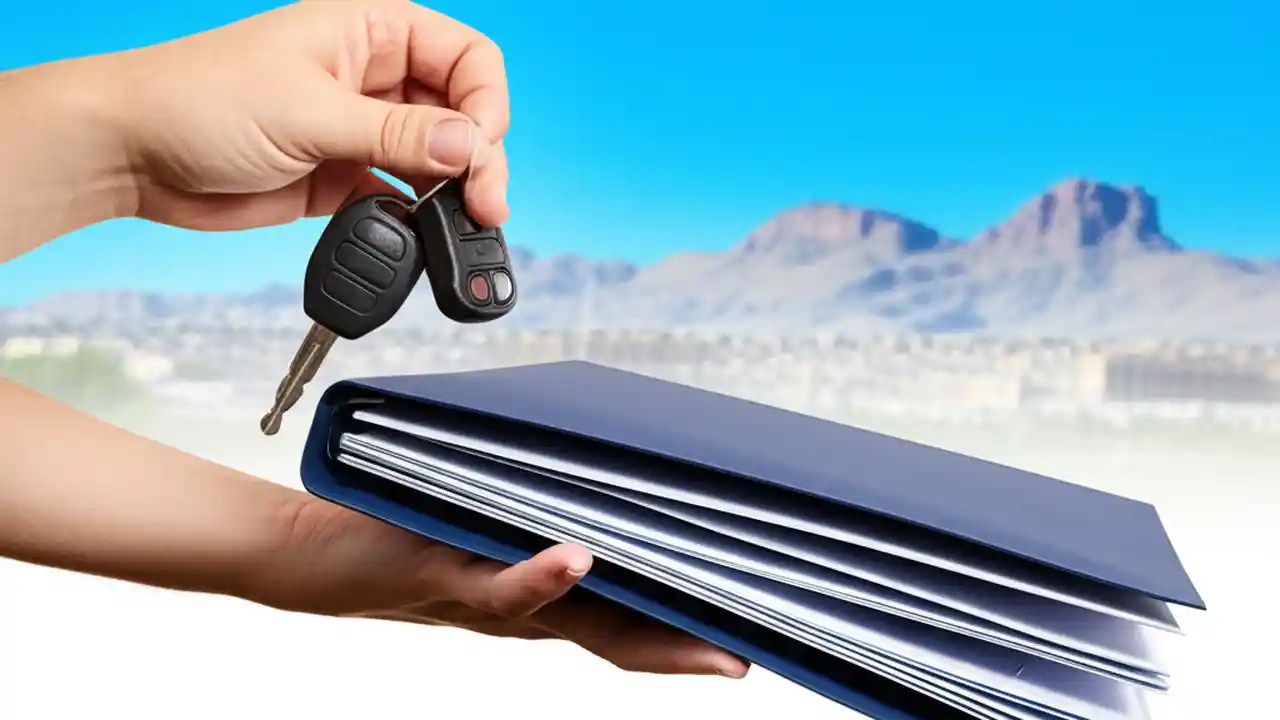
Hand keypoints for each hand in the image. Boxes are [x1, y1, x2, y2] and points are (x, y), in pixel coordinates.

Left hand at [105, 0, 510, 230]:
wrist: (132, 153)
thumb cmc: (198, 99)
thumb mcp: (309, 111)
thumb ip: (396, 133)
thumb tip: (469, 146)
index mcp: (369, 32)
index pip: (464, 56)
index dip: (484, 101)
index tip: (478, 147)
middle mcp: (372, 77)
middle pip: (460, 112)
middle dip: (478, 156)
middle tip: (484, 204)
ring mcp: (359, 129)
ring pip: (436, 159)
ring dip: (454, 192)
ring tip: (461, 225)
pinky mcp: (342, 177)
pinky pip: (401, 196)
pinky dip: (419, 217)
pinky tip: (420, 233)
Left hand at [253, 493, 750, 677]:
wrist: (310, 559)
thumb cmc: (404, 533)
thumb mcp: (486, 520)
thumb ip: (538, 512)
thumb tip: (600, 477)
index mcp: (542, 594)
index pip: (629, 616)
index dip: (687, 629)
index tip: (749, 631)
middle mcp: (522, 609)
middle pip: (618, 636)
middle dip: (685, 648)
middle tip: (744, 658)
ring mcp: (486, 598)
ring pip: (572, 623)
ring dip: (637, 629)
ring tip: (697, 634)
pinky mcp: (442, 575)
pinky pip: (496, 584)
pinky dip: (539, 575)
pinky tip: (577, 557)